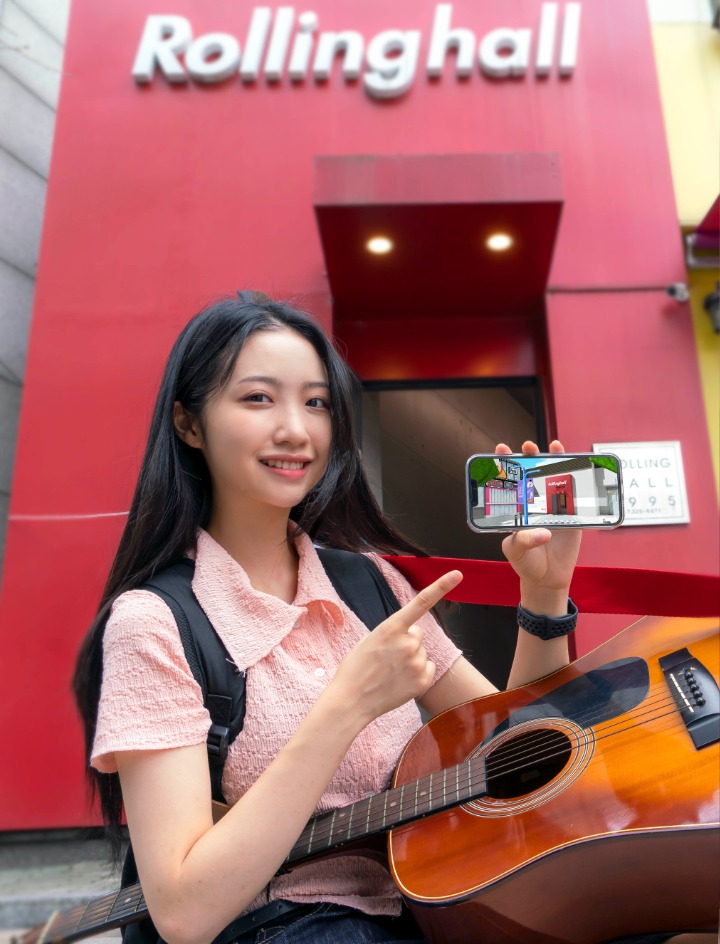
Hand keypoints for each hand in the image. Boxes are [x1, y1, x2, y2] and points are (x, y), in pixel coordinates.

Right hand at [331, 570, 462, 723]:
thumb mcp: (370, 640)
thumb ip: (392, 632)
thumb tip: (410, 635)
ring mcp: (416, 662)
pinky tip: (400, 680)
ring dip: (411, 658)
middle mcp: (408, 642)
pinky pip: (428, 667)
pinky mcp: (423, 680)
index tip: (457, 574)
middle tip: (388, 655)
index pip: (421, 602)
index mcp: (391, 628)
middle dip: (407, 640)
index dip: (441, 586)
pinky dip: (418, 673)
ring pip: (422, 652)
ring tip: (390, 671)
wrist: (351, 700)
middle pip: (418, 634)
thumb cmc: (355, 668)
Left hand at [496, 440, 580, 614]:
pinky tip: (577, 465)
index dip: (503, 465)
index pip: (507, 482)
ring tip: (554, 446)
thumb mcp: (516, 552)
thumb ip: (523, 541)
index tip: (500, 449)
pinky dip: (577, 480)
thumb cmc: (526, 563)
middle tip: (528, 447)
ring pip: (553, 479)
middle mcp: (533, 504)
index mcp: (515, 509)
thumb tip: (543, 533)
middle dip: (529, 457)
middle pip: (531, 475)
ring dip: (555, 461)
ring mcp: (552, 507)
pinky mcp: (571, 515)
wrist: (548, 579)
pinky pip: (574, 495)